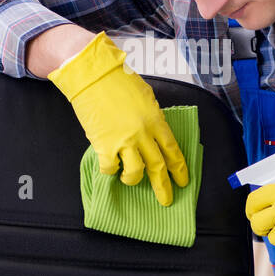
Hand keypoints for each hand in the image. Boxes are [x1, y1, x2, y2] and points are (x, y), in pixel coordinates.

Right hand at [48, 31, 189, 206]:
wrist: (92, 76)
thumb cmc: (117, 80)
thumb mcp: (145, 96)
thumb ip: (151, 117)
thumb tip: (151, 132)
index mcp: (155, 120)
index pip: (172, 150)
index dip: (179, 168)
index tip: (182, 180)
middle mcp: (142, 134)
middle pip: (157, 166)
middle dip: (163, 186)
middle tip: (166, 199)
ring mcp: (123, 141)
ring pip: (135, 173)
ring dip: (133, 179)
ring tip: (129, 178)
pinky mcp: (103, 145)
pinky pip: (110, 168)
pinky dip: (110, 170)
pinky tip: (109, 165)